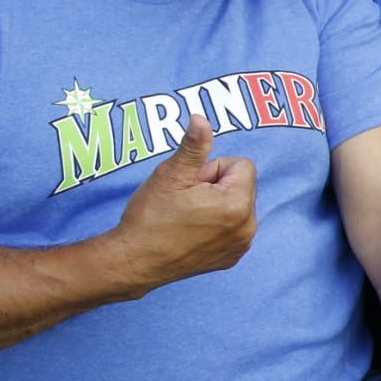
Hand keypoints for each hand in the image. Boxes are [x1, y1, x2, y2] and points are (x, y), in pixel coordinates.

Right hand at [110, 115, 257, 290]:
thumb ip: (194, 145)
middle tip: (185, 200)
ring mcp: (240, 245)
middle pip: (240, 185)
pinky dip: (217, 224)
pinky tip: (190, 232)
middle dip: (215, 185)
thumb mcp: (171, 174)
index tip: (189, 186)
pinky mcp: (231, 258)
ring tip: (187, 216)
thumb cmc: (150, 218)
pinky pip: (233, 227)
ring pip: (236, 205)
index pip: (241, 165)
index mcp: (238, 204)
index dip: (211, 169)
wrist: (133, 262)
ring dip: (217, 204)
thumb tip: (201, 118)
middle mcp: (247, 227)